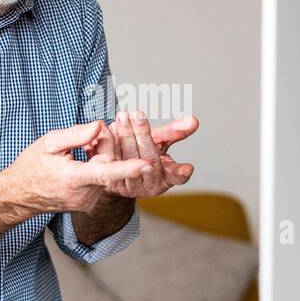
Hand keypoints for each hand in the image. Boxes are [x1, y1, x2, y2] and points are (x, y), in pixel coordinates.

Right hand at [0, 121, 152, 213]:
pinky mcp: (89, 203)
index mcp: (73, 178)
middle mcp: (84, 194)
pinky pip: (102, 180)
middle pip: (109, 163)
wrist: (19, 195)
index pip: (105, 171)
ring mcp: (87, 201)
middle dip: (104, 144)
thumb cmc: (31, 166)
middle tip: (87, 135)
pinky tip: (81, 162)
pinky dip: (96, 167)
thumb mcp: (48, 143)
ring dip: (100, 156)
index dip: (127, 168)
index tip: (145, 165)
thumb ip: (76, 134)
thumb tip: (99, 126)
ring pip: (107, 171)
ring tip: (79, 150)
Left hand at [82, 110, 197, 197]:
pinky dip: (108, 143)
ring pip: (128, 159)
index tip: (188, 168)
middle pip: (149, 159)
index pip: (176, 176)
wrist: (115, 167)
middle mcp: (149, 186)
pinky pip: (109, 161)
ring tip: (123, 116)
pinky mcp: (110, 183)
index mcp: (166, 178)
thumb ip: (174, 132)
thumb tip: (194, 121)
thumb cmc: (142, 151)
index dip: (181, 173)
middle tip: (138, 114)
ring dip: (125, 136)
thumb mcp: (159, 141)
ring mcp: (129, 186)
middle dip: (143, 135)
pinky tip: (105, 127)